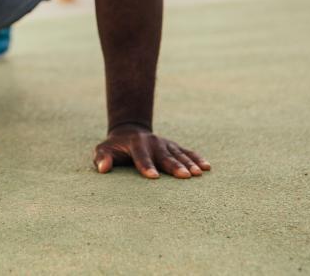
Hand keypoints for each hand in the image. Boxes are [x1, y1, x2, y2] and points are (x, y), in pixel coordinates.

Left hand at [93, 124, 210, 178]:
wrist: (128, 132)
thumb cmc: (114, 147)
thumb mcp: (103, 150)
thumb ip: (102, 158)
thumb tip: (103, 169)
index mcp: (136, 144)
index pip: (141, 156)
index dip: (147, 166)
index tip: (154, 177)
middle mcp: (153, 142)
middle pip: (164, 156)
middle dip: (174, 166)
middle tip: (185, 176)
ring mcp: (165, 144)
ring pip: (178, 154)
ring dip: (189, 163)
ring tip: (199, 173)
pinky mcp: (173, 146)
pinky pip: (187, 152)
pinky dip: (197, 158)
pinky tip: (207, 167)